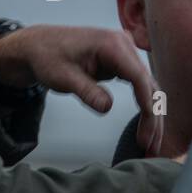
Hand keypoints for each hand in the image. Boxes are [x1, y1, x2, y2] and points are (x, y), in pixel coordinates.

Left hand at [0, 25, 163, 155]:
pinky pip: (139, 86)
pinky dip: (144, 106)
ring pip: (148, 87)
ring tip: (150, 144)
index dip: (147, 105)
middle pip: (148, 84)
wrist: (38, 46)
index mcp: (112, 44)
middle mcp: (124, 45)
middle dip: (153, 117)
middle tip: (150, 147)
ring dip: (152, 115)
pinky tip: (146, 126)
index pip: (139, 77)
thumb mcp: (63, 77)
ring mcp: (124, 52)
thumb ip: (86, 91)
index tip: (148, 131)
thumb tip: (107, 108)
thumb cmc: (48, 57)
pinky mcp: (121, 62)